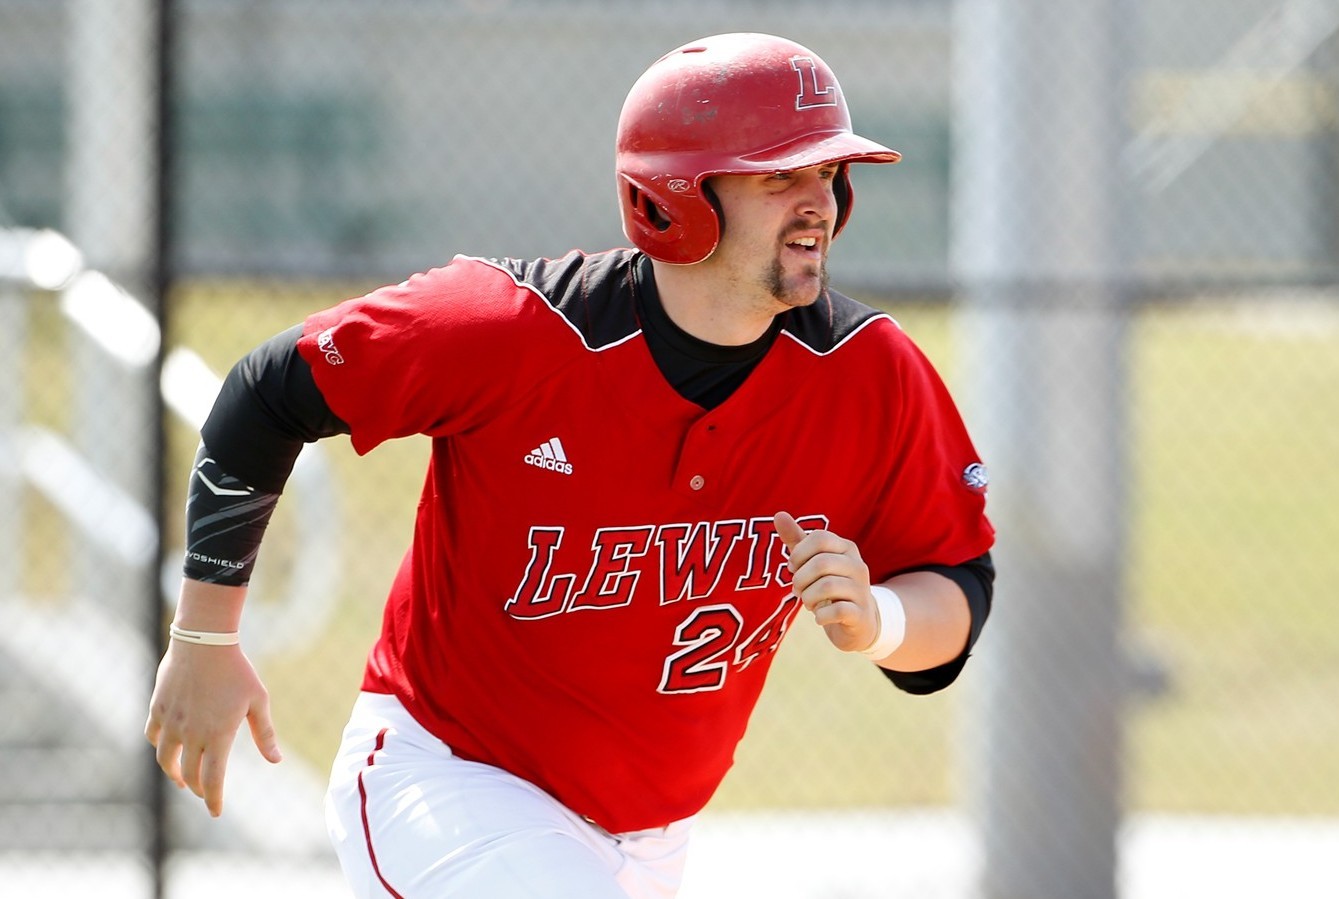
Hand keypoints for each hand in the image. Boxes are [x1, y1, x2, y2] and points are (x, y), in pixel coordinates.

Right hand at [144, 640, 281, 816]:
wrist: (205, 641)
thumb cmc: (237, 671)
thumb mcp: (258, 701)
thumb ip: (264, 734)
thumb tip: (276, 761)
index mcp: (218, 734)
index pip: (213, 779)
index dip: (214, 799)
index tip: (216, 812)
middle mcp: (191, 733)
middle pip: (189, 773)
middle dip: (198, 787)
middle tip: (205, 792)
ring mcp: (171, 721)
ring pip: (166, 759)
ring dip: (174, 773)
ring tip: (183, 777)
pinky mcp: (157, 708)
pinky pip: (153, 736)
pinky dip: (161, 747)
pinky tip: (168, 749)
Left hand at [774, 511, 878, 652]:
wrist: (858, 621)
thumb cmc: (830, 586)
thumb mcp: (813, 561)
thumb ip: (797, 540)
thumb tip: (778, 514)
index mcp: (846, 548)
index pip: (820, 538)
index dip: (799, 553)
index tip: (793, 567)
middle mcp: (857, 566)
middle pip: (821, 563)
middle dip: (800, 579)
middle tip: (798, 590)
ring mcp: (862, 590)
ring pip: (827, 586)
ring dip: (808, 598)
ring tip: (809, 603)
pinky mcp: (861, 613)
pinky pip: (837, 610)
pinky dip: (821, 615)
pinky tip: (820, 617)